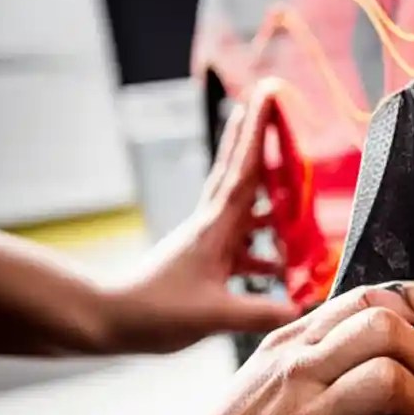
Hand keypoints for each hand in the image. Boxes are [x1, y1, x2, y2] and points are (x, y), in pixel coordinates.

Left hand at [110, 89, 299, 352]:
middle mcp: (211, 226)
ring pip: (243, 206)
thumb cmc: (156, 311)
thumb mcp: (214, 315)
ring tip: (290, 181)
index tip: (266, 96)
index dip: (257, 133)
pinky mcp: (204, 260)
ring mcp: (206, 241)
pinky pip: (242, 242)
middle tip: (265, 104)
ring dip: (266, 191)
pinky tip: (281, 262)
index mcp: (216, 229)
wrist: (110, 319)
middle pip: (238, 172)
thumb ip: (262, 312)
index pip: (243, 172)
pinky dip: (264, 244)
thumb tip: (303, 309)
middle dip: (252, 137)